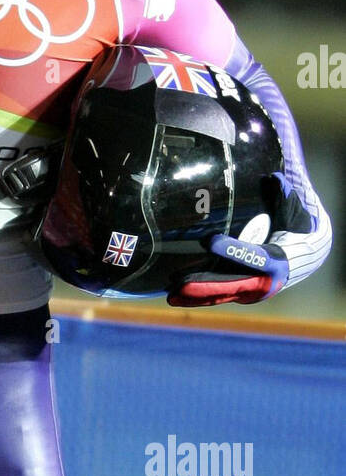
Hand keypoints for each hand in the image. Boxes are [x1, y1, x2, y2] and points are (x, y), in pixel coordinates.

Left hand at [167, 173, 311, 306]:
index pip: (253, 256)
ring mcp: (251, 290)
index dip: (232, 249)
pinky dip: (198, 297)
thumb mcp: (296, 213)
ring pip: (221, 295)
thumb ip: (286, 197)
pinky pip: (218, 296)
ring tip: (170, 295)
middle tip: (180, 283)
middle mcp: (264, 281)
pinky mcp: (241, 293)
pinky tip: (176, 296)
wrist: (305, 257)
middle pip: (231, 284)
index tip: (210, 241)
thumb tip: (276, 178)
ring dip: (195, 296)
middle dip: (205, 285)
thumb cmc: (297, 230)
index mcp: (278, 260)